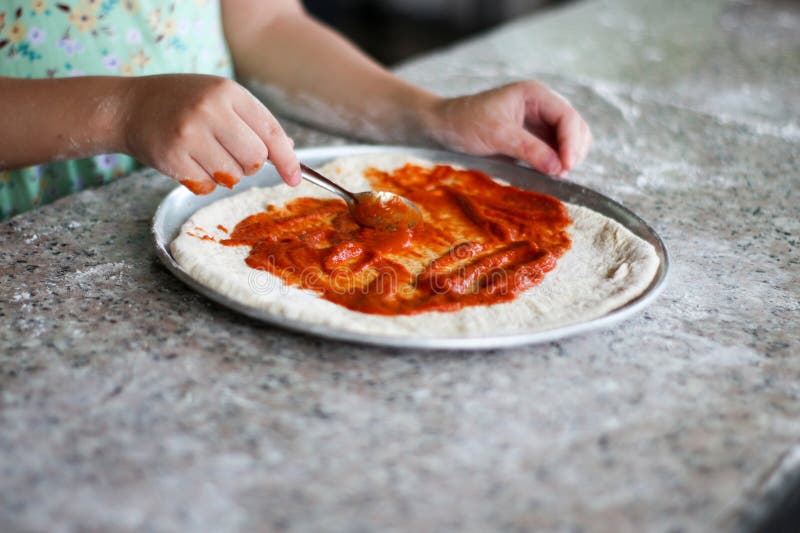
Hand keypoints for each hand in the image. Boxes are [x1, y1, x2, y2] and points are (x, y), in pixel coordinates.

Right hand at [122, 74, 300, 193]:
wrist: (128, 107)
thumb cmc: (182, 103)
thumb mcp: (219, 98)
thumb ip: (254, 121)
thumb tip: (288, 151)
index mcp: (228, 92)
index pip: (271, 133)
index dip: (287, 160)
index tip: (295, 178)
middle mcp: (209, 110)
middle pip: (254, 159)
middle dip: (248, 165)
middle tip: (230, 155)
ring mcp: (189, 134)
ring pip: (232, 176)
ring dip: (225, 175)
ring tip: (204, 154)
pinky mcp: (172, 158)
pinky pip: (207, 187)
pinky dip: (204, 182)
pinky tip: (189, 163)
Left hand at [426, 81, 591, 176]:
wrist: (444, 128)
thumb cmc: (466, 123)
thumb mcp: (497, 135)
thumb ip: (529, 150)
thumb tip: (558, 168)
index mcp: (535, 94)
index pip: (567, 116)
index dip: (572, 142)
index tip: (566, 166)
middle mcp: (542, 106)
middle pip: (575, 127)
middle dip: (573, 150)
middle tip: (562, 175)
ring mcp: (540, 123)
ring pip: (569, 140)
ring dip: (568, 157)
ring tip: (556, 176)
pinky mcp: (534, 139)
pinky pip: (556, 150)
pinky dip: (558, 162)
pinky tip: (550, 174)